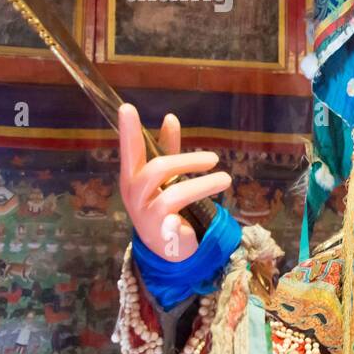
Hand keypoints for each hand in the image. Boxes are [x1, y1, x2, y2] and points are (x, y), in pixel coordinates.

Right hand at [118, 103, 230, 262]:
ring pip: (173, 195)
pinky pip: (171, 226)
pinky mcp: (162, 236)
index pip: (130, 151)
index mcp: (132, 178)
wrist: (164, 247)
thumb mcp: (164, 176)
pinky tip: (182, 223)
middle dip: (189, 161)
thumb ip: (167, 148)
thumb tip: (170, 117)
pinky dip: (177, 224)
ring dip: (203, 185)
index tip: (127, 107)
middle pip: (158, 170)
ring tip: (226, 179)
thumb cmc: (162, 203)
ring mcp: (147, 217)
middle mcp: (135, 196)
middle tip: (214, 159)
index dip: (128, 131)